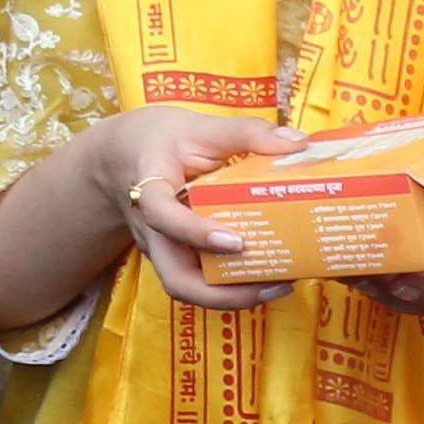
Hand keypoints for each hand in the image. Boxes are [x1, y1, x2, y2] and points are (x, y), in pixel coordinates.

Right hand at [96, 106, 310, 314]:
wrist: (125, 155)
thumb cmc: (163, 140)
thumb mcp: (200, 126)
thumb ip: (246, 132)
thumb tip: (298, 142)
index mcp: (150, 189)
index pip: (161, 214)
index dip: (194, 231)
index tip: (235, 240)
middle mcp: (153, 230)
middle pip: (175, 279)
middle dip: (222, 294)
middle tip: (272, 284)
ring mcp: (164, 249)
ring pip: (188, 288)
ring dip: (233, 297)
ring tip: (280, 285)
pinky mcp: (178, 256)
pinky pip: (201, 279)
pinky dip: (233, 285)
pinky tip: (269, 276)